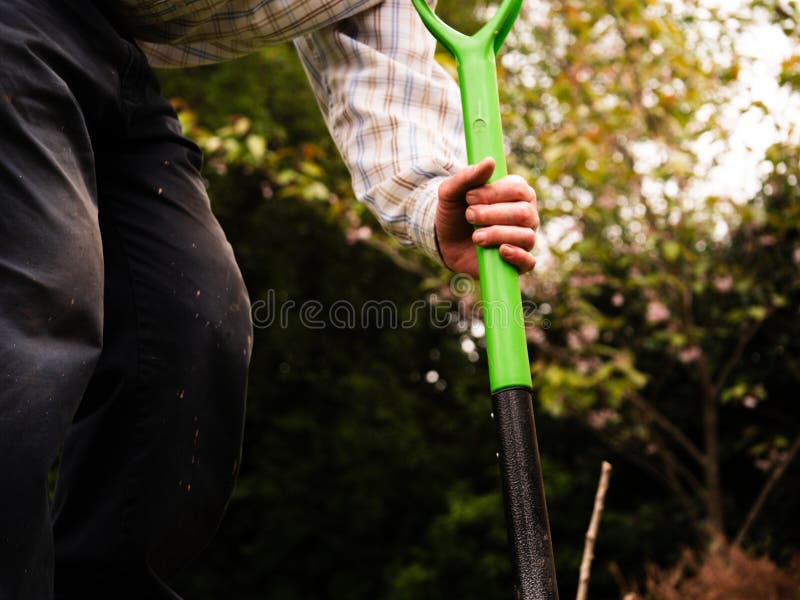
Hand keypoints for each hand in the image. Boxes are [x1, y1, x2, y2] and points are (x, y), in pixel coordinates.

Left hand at [435, 157, 538, 277]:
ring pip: (526, 236)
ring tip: (476, 237)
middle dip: (492, 215)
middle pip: (524, 213)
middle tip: (470, 215)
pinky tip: (501, 251)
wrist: (445, 242)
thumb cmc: (454, 212)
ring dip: (498, 235)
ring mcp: (524, 239)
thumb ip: (468, 176)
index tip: (469, 197)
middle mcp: (526, 215)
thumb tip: (490, 161)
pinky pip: (529, 262)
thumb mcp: (451, 192)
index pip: (518, 189)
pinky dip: (518, 256)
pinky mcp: (518, 262)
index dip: (493, 193)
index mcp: (516, 193)